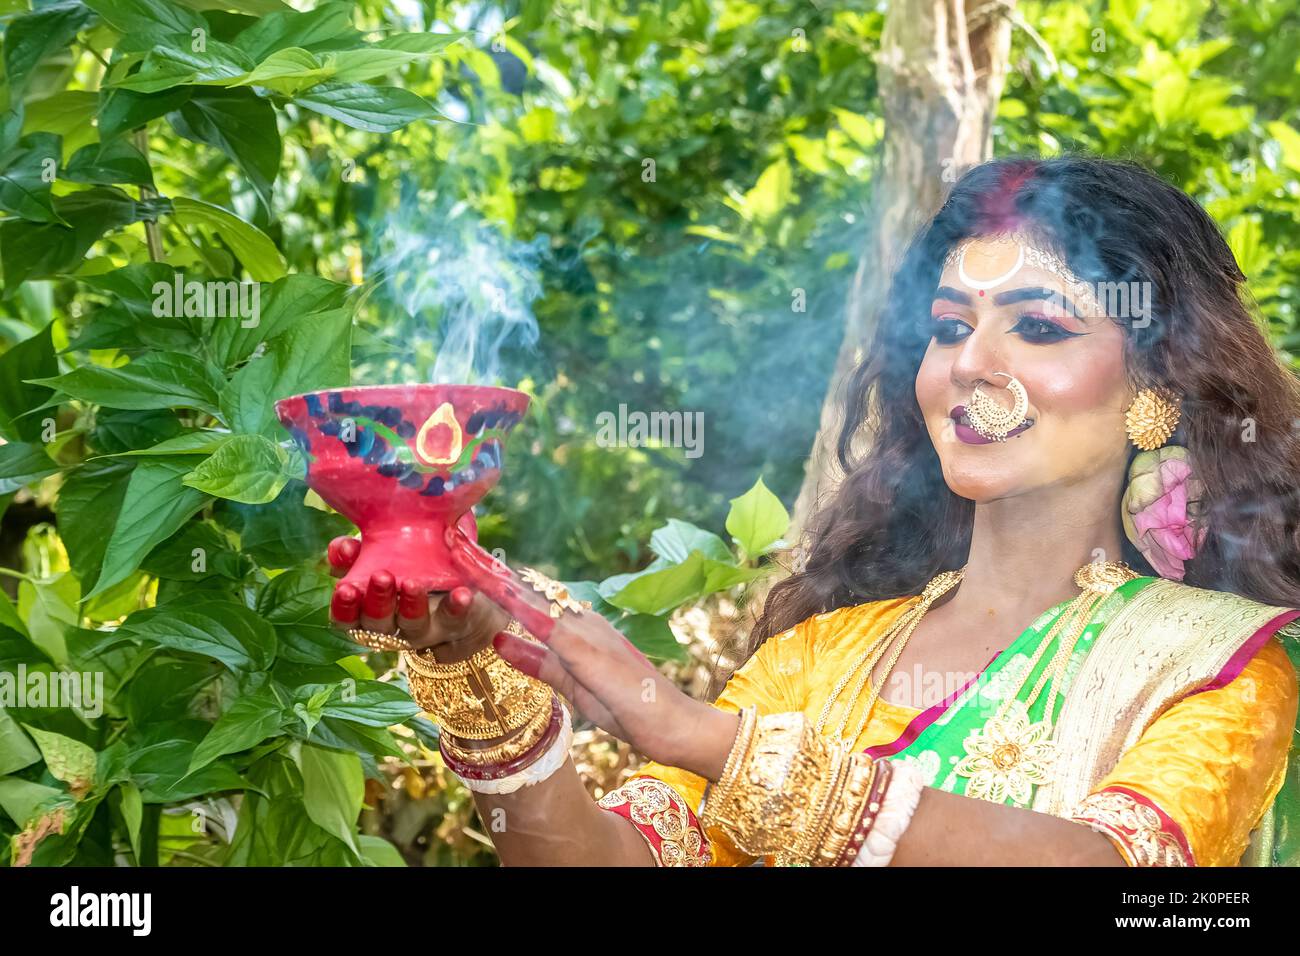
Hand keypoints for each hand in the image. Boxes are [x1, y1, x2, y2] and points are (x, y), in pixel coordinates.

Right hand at [325, 535, 508, 661]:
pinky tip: (461, 593)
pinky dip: (456, 606)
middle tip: (380, 576)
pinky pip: (456, 618)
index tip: (344, 588)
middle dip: (377, 601)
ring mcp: (426, 629)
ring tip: (413, 583)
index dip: (343, 608)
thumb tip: (341, 547)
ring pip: (413, 625)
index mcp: (369, 613)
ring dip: (411, 604)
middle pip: (377, 625)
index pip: (346, 620)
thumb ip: (359, 553)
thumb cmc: (413, 568)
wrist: (464, 590)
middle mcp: (394, 627)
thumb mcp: (385, 557)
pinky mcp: (457, 623)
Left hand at [444, 528, 738, 780]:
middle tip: (453, 542)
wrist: (672, 724)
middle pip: (526, 588)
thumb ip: (536, 661)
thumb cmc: (628, 707)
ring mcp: (586, 631)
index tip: (464, 562)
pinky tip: (496, 592)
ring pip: (532, 597)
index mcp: (577, 629)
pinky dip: (518, 605)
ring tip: (463, 555)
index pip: (529, 599)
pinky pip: (547, 623)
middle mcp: (581, 620)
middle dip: (489, 568)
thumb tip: (498, 639)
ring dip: (496, 577)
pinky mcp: (589, 650)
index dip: (495, 581)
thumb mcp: (570, 685)